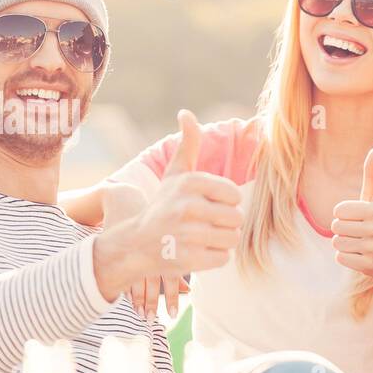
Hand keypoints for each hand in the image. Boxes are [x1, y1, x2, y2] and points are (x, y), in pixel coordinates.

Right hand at [93, 110, 241, 305]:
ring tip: (200, 238)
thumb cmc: (163, 206)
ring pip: (232, 239)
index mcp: (190, 182)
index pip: (235, 195)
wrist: (136, 244)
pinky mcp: (188, 259)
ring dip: (221, 242)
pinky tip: (196, 252)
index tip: (207, 205)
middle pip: (237, 219)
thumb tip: (186, 114)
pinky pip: (223, 258)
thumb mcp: (175, 174)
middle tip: (203, 225)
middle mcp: (187, 206)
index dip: (226, 203)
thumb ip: (187, 145)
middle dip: (225, 225)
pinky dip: (213, 258)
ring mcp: (187, 234)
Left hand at [330, 145, 372, 276]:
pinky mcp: (369, 266)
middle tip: (358, 232)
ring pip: (337, 243)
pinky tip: (360, 254)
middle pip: (336, 228)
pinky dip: (346, 256)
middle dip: (343, 230)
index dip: (344, 214)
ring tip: (359, 243)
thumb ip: (372, 173)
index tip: (357, 218)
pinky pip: (340, 258)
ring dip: (344, 243)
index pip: (338, 211)